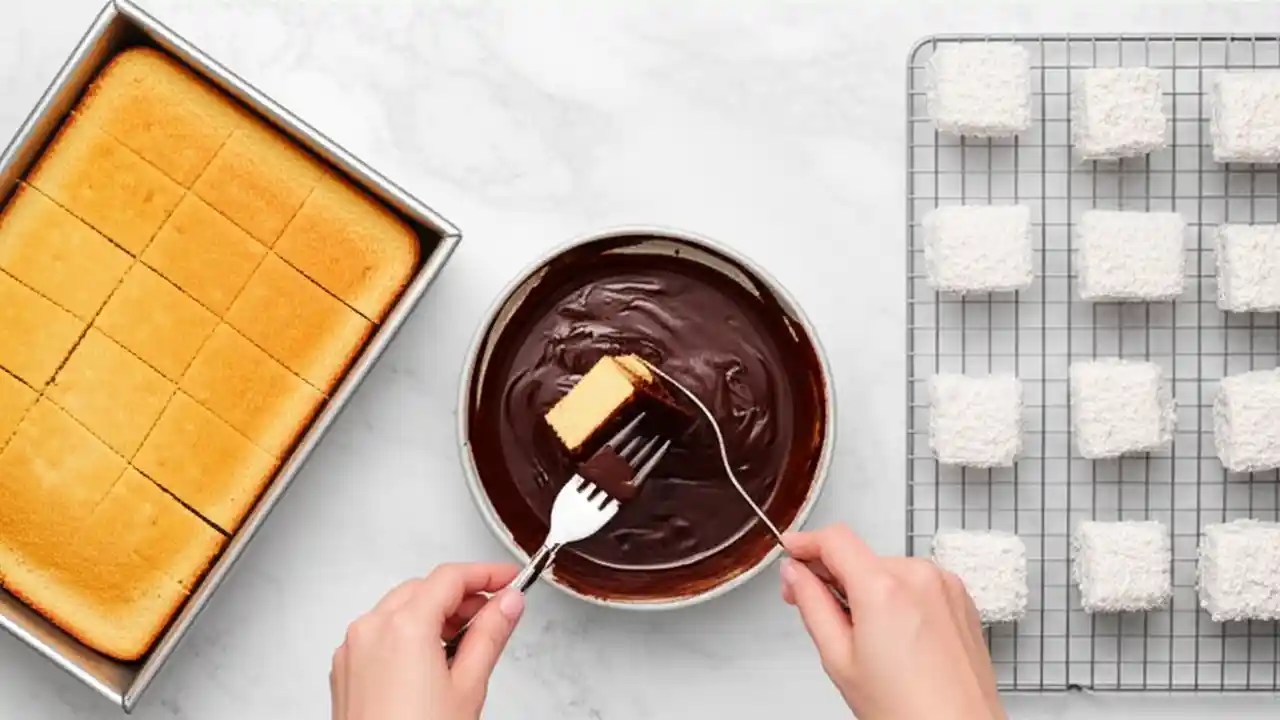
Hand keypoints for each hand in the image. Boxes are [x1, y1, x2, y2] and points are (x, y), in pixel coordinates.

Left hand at [331, 563, 524, 719]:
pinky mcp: (345, 669)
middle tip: (495, 611)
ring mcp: (353, 649)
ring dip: (434, 613)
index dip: (486, 573)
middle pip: (423, 588)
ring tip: (466, 641)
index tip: (508, 579)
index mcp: (403, 627)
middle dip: (461, 596)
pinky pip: (379, 633)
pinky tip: (432, 659)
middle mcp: (371, 630)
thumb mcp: (468, 685)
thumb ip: (490, 634)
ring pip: (399, 608)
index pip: (450, 577)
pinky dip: (408, 634)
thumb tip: (506, 604)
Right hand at [780, 526, 1003, 719]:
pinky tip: (895, 636)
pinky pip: (915, 583)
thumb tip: (796, 574)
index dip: (806, 543)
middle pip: (860, 557)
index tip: (792, 552)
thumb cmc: (908, 710)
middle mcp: (919, 576)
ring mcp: (945, 584)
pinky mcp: (960, 597)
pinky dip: (897, 598)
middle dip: (834, 577)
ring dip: (867, 589)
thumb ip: (811, 604)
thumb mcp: (839, 659)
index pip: (835, 539)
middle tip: (818, 611)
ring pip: (887, 570)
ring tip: (866, 638)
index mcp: (884, 588)